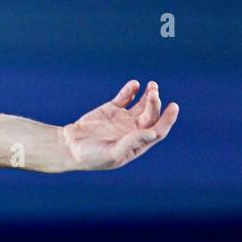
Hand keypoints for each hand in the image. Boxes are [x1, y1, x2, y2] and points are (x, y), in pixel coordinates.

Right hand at [61, 80, 178, 170]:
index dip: (168, 119)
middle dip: (155, 103)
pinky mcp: (112, 109)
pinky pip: (126, 96)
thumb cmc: (90, 156)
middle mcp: (134, 131)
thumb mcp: (112, 154)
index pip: (158, 131)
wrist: (68, 146)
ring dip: (149, 94)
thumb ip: (132, 143)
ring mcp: (124, 119)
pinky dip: (131, 89)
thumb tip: (153, 133)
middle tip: (153, 92)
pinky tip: (134, 84)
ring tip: (151, 85)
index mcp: (137, 145)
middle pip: (151, 115)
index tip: (173, 106)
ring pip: (143, 104)